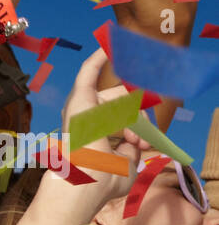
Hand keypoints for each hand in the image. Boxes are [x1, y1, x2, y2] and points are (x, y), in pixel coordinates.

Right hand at [55, 48, 139, 202]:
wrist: (88, 181)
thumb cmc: (102, 179)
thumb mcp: (126, 166)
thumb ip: (130, 153)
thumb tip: (134, 143)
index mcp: (91, 135)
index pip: (120, 118)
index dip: (137, 128)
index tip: (145, 144)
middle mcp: (83, 120)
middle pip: (122, 104)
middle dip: (138, 122)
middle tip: (142, 142)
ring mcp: (80, 108)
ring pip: (117, 96)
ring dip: (132, 115)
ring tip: (134, 138)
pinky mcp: (79, 98)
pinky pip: (88, 72)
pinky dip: (98, 58)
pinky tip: (109, 43)